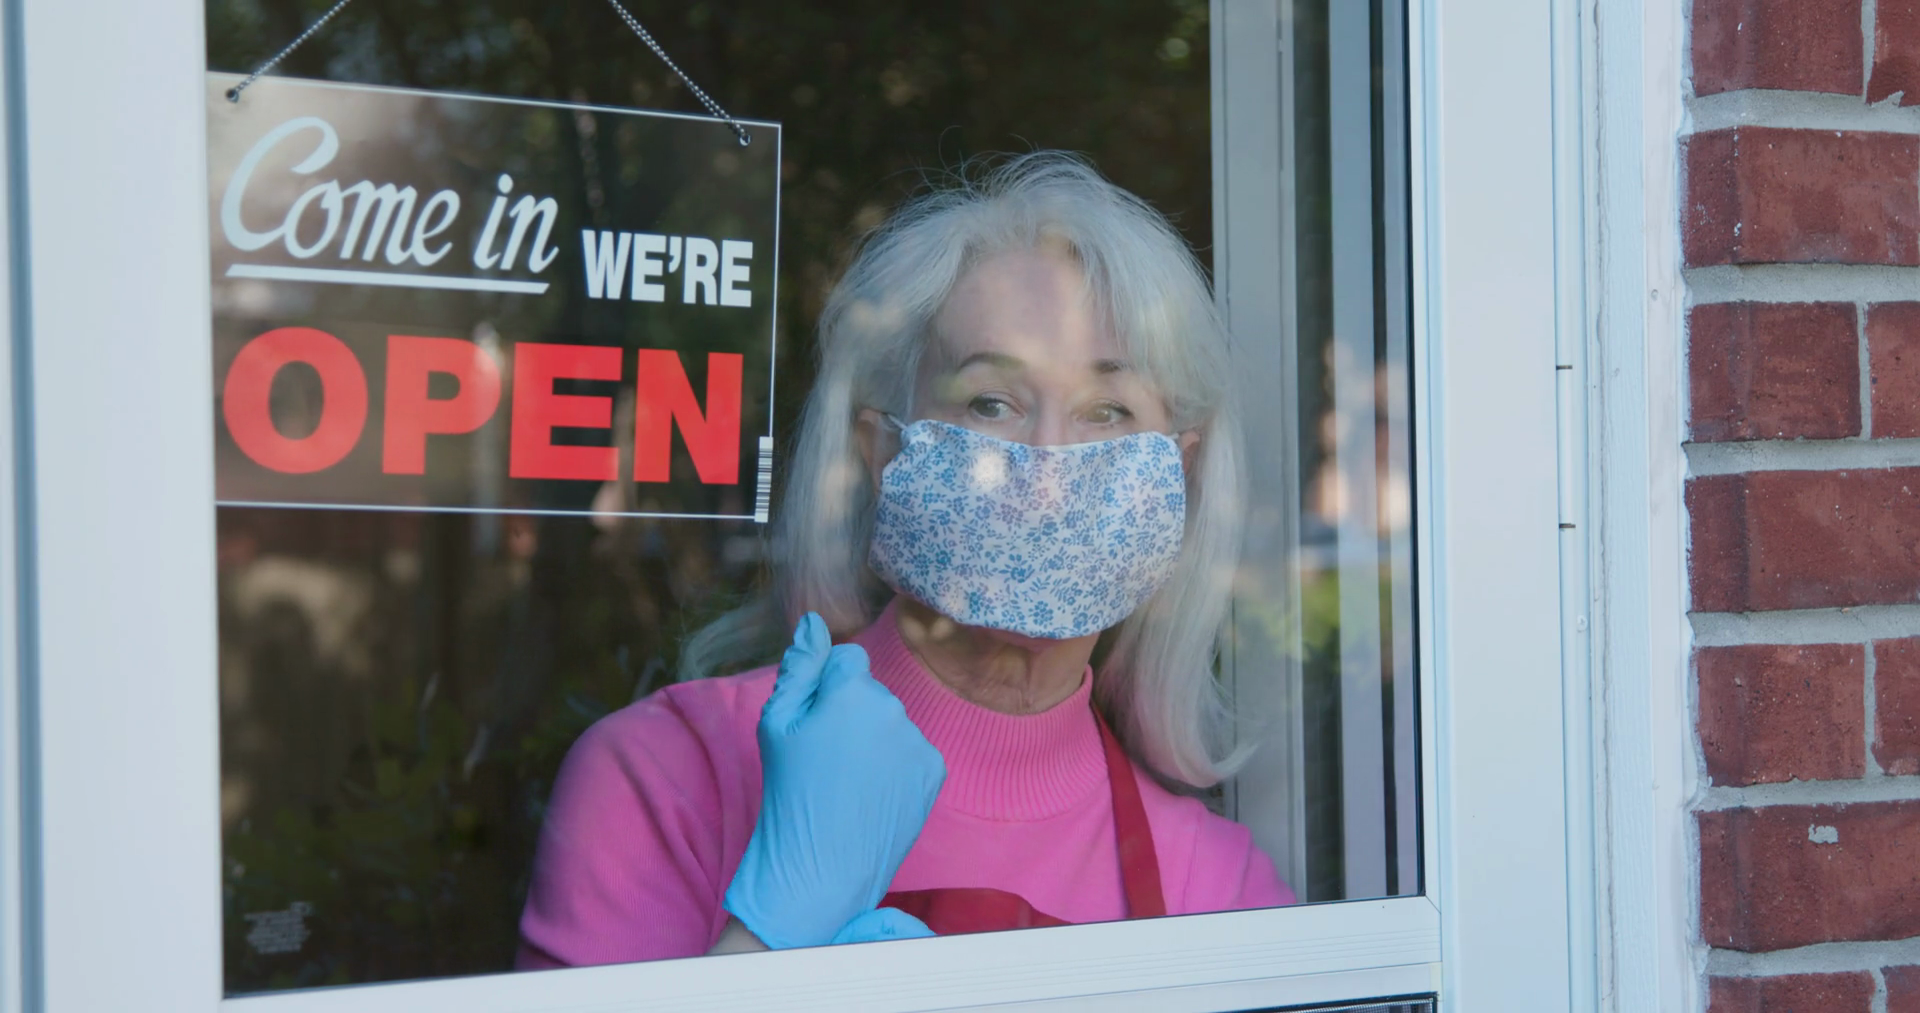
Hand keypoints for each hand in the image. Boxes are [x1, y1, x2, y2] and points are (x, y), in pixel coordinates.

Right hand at [723, 613, 946, 948]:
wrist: (822, 866)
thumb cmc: (790, 792)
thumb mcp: (777, 724)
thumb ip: (799, 666)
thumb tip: (814, 622)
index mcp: (852, 689)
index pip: (847, 659)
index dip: (825, 690)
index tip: (814, 727)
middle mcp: (893, 706)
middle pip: (871, 691)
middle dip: (851, 713)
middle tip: (827, 760)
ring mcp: (918, 740)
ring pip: (892, 722)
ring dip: (874, 739)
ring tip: (849, 782)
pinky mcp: (935, 770)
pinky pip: (912, 750)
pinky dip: (896, 765)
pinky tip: (873, 793)